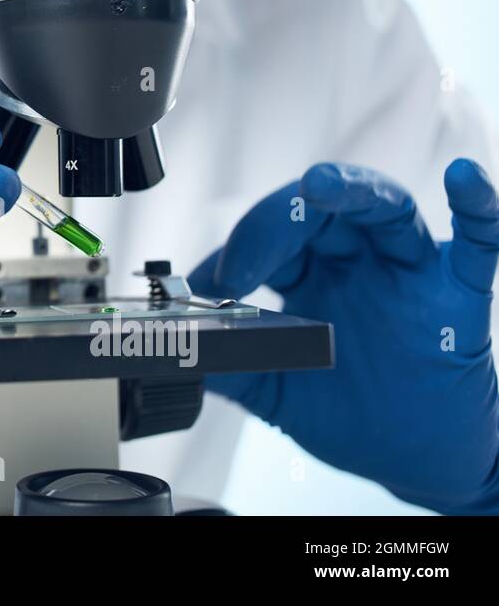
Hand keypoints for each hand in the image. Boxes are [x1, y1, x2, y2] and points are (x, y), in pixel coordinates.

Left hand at [190, 159, 498, 512]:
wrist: (417, 461)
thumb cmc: (354, 414)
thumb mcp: (277, 390)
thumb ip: (229, 366)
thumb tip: (174, 351)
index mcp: (309, 276)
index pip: (267, 241)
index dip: (234, 256)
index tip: (202, 290)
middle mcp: (356, 264)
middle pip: (317, 213)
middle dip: (274, 221)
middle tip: (241, 262)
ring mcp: (407, 274)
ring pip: (384, 210)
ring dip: (352, 190)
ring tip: (321, 186)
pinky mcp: (458, 296)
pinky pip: (479, 243)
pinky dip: (477, 206)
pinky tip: (464, 180)